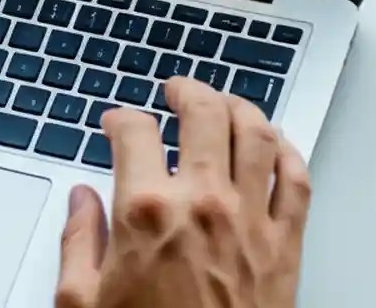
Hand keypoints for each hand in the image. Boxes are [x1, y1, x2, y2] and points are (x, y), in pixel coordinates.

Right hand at [56, 76, 312, 307]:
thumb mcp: (80, 302)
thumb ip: (78, 241)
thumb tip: (82, 203)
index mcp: (146, 211)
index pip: (135, 132)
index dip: (121, 118)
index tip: (117, 124)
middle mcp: (202, 204)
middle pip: (203, 113)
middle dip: (186, 89)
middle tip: (176, 89)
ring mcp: (250, 221)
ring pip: (256, 133)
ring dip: (238, 106)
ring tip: (224, 102)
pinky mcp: (285, 245)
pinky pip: (297, 179)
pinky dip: (288, 150)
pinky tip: (275, 143)